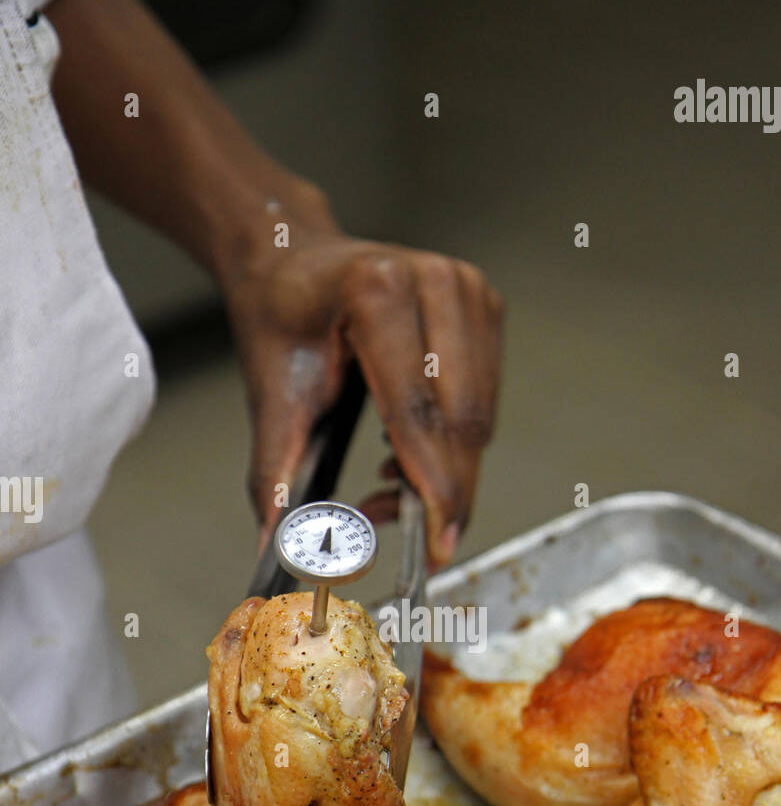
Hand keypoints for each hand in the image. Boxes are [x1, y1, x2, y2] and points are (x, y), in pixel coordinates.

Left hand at [221, 219, 503, 569]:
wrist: (293, 258)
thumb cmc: (282, 311)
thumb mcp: (269, 390)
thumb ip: (275, 470)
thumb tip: (280, 538)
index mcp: (378, 291)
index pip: (419, 413)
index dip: (433, 489)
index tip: (437, 547)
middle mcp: (436, 283)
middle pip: (461, 422)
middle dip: (444, 494)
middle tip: (410, 533)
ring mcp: (469, 292)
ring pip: (481, 419)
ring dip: (448, 472)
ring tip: (388, 482)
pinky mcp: (486, 310)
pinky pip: (485, 403)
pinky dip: (455, 444)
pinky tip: (408, 450)